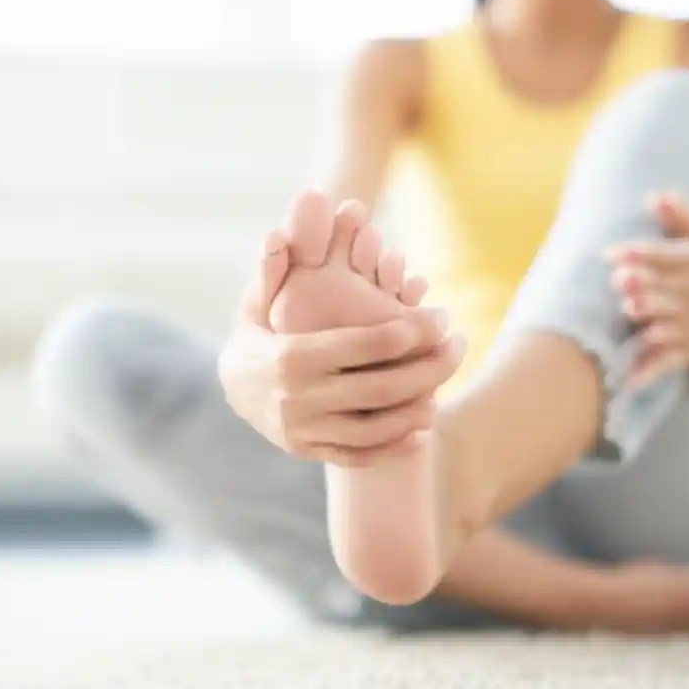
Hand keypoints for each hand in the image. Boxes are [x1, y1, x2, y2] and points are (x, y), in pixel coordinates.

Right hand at [217, 231, 464, 466]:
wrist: (228, 390)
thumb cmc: (255, 334)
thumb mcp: (257, 301)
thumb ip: (272, 270)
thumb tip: (278, 232)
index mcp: (291, 356)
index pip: (363, 345)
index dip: (409, 332)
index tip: (440, 317)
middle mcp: (299, 398)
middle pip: (380, 389)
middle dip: (429, 368)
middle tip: (459, 345)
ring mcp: (305, 430)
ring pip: (375, 428)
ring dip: (418, 408)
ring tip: (445, 386)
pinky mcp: (309, 451)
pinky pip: (359, 456)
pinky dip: (395, 447)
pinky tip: (424, 428)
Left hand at [605, 192, 688, 386]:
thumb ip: (680, 218)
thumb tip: (658, 194)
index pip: (667, 256)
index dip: (640, 255)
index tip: (610, 253)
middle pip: (670, 289)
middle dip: (646, 285)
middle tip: (619, 280)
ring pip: (673, 322)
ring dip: (653, 318)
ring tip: (630, 310)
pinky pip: (671, 361)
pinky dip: (652, 370)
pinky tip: (630, 377)